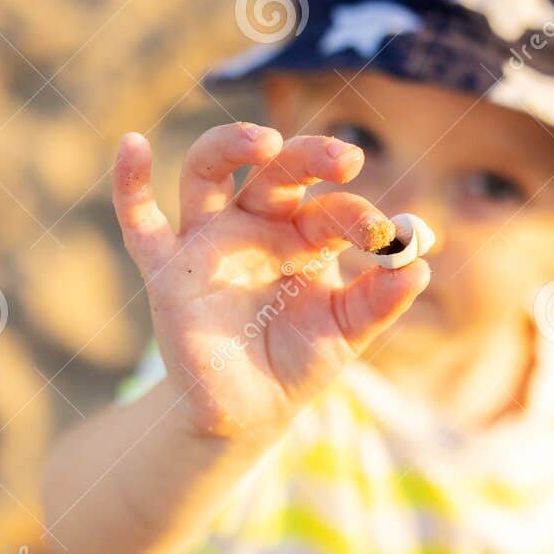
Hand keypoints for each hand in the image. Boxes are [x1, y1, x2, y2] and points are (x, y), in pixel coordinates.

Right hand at [111, 124, 429, 442]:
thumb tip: (422, 265)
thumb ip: (382, 299)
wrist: (250, 412)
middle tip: (345, 157)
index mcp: (301, 233)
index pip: (329, 206)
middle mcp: (253, 224)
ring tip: (263, 140)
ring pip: (207, 172)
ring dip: (229, 144)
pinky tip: (131, 145)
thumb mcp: (348, 331)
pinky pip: (140, 222)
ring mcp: (207, 242)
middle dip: (307, 155)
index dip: (358, 215)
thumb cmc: (300, 360)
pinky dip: (130, 183)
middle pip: (273, 170)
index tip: (386, 237)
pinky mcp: (167, 272)